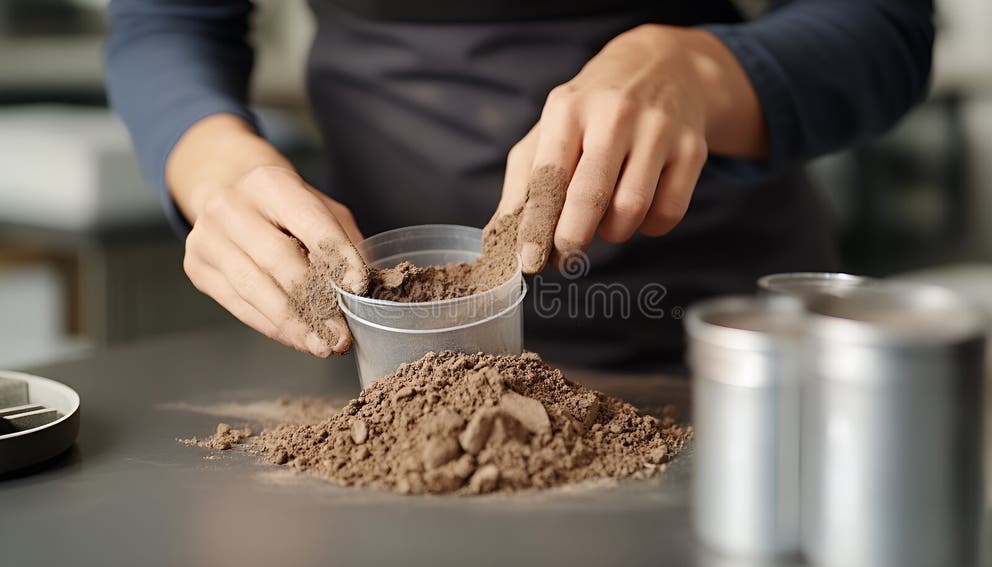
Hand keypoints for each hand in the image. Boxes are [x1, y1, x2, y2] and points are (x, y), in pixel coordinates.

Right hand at [168, 115, 366, 356]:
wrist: (228, 199)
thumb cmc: (285, 210)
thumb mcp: (319, 209)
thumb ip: (343, 240)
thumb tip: (365, 287)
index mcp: (269, 182)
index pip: (309, 221)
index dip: (337, 255)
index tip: (358, 287)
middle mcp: (230, 205)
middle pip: (278, 259)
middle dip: (314, 302)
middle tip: (341, 334)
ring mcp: (207, 237)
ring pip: (254, 289)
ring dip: (293, 324)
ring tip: (322, 345)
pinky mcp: (197, 267)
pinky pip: (239, 305)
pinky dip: (272, 327)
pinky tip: (297, 339)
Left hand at [496, 25, 766, 272]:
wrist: (664, 66)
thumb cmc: (594, 110)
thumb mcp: (552, 128)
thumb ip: (523, 179)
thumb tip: (501, 234)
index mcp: (569, 109)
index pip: (548, 177)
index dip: (537, 225)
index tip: (529, 262)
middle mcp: (615, 115)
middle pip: (590, 194)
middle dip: (572, 238)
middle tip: (565, 259)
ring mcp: (658, 130)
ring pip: (631, 209)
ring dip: (613, 232)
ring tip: (604, 220)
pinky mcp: (692, 149)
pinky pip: (668, 212)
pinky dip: (649, 227)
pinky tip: (639, 212)